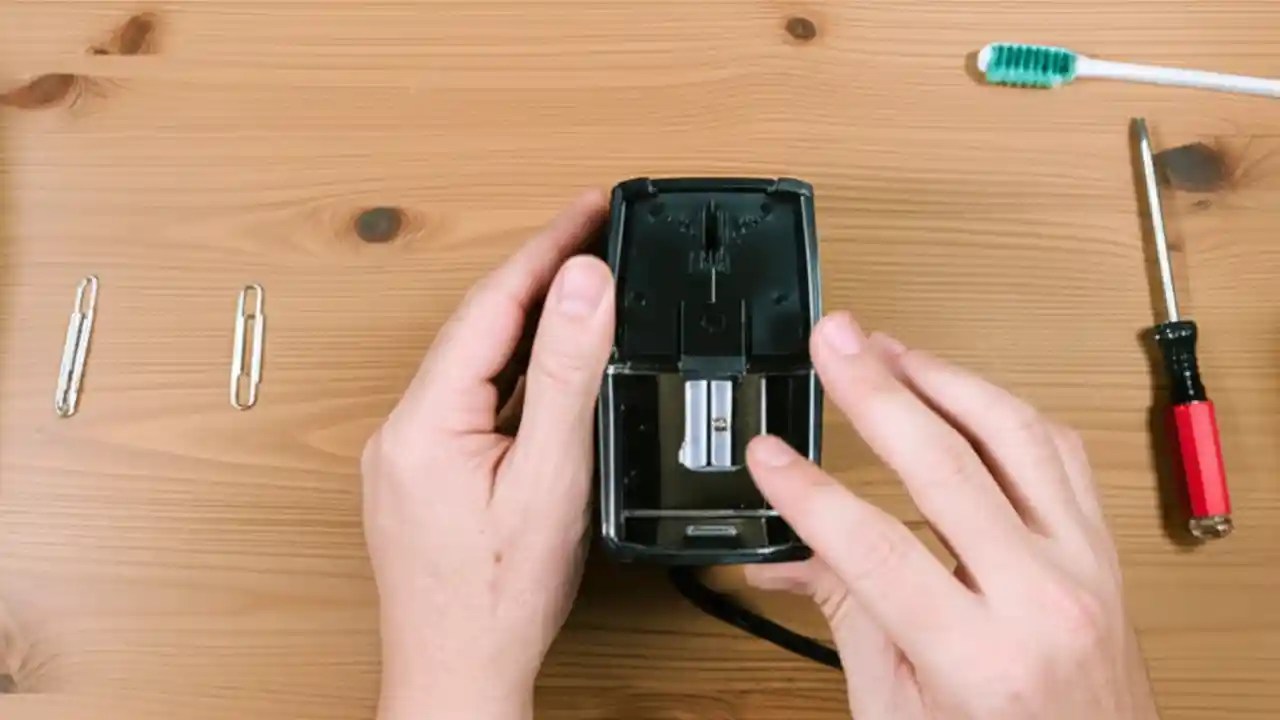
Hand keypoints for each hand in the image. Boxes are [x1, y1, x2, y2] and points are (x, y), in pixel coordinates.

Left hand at [362, 191, 613, 719]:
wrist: (458, 675)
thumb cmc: (496, 599)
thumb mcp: (548, 479)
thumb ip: (567, 376)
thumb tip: (583, 287)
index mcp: (424, 420)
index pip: (492, 305)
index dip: (546, 248)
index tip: (589, 206)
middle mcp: (402, 428)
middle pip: (478, 326)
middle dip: (540, 276)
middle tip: (594, 232)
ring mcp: (407, 451)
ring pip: (474, 362)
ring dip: (528, 322)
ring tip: (582, 284)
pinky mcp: (421, 472)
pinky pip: (469, 398)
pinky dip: (513, 372)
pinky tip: (548, 365)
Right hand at [744, 312, 1159, 719]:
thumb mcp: (898, 710)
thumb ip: (850, 615)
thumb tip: (794, 553)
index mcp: (981, 660)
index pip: (875, 549)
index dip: (808, 492)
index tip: (767, 453)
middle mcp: (1045, 602)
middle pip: (949, 465)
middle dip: (877, 391)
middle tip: (833, 341)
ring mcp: (1085, 567)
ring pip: (1017, 435)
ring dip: (946, 378)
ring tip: (889, 349)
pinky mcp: (1103, 551)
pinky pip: (1059, 453)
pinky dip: (1003, 411)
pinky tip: (961, 392)